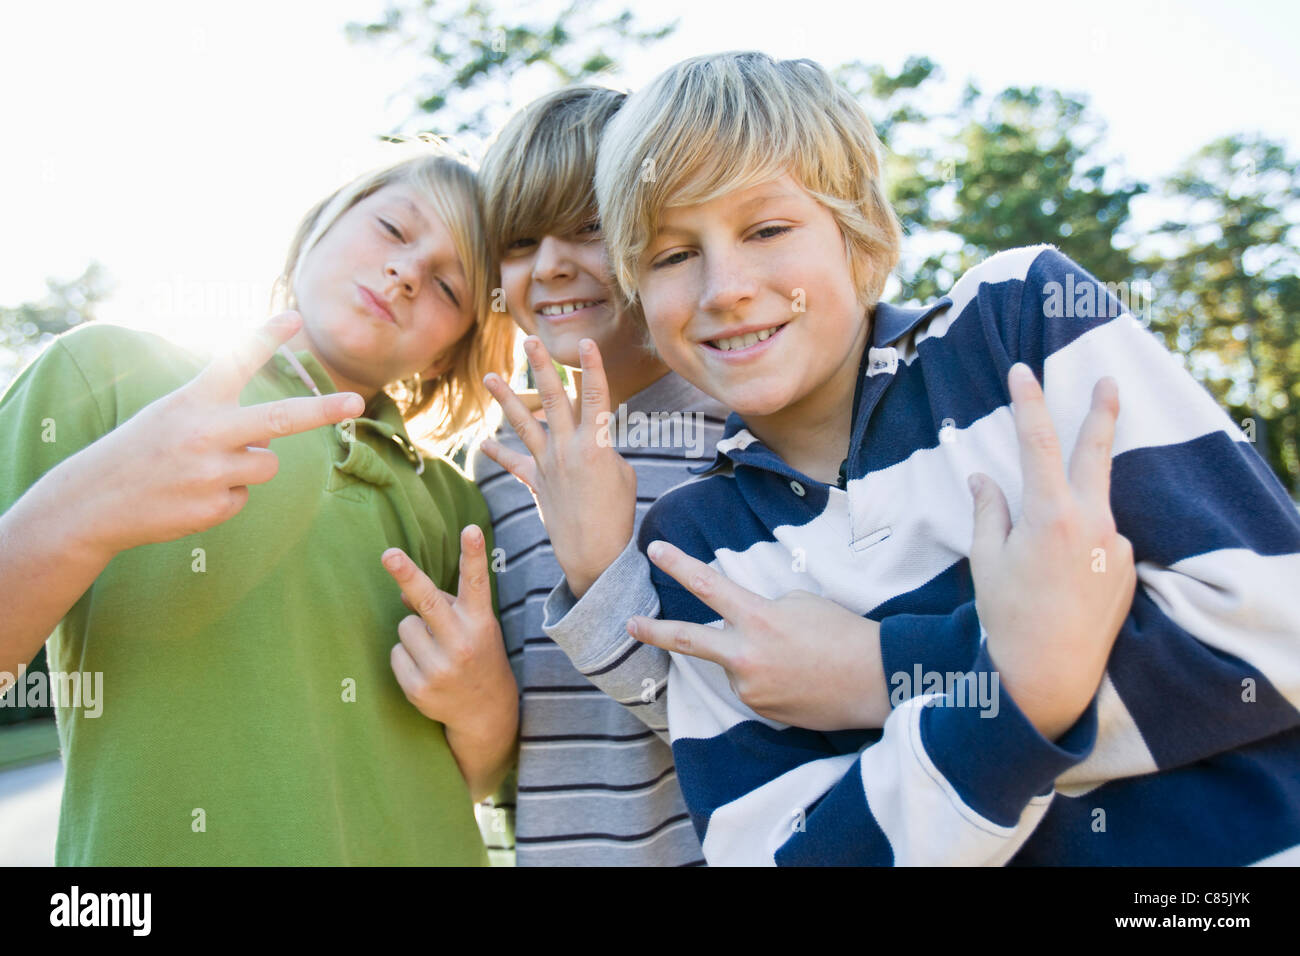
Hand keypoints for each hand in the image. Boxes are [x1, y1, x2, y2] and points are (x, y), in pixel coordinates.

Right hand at [73, 311, 362, 554]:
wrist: (93, 501)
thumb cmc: (142, 449)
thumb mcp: (173, 413)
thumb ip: (221, 413)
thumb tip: (273, 437)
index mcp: (194, 400)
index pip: (236, 360)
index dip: (267, 337)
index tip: (295, 315)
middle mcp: (205, 431)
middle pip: (279, 419)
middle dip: (322, 411)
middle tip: (356, 403)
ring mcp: (211, 471)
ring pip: (268, 464)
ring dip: (249, 466)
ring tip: (203, 468)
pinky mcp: (213, 506)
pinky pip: (245, 496)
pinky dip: (226, 495)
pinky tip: (191, 494)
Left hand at [383, 526, 517, 797]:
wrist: (486, 712)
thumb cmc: (478, 656)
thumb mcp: (472, 626)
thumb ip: (443, 604)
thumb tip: (401, 590)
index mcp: (480, 622)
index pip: (477, 582)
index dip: (473, 554)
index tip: (471, 529)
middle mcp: (462, 643)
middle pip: (428, 601)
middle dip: (407, 575)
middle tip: (388, 554)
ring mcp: (440, 668)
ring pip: (404, 627)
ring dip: (413, 634)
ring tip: (435, 652)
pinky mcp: (420, 689)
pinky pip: (396, 654)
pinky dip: (406, 658)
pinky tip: (426, 670)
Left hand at [480, 335, 636, 598]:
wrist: (594, 553)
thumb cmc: (616, 514)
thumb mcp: (622, 475)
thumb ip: (603, 449)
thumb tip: (590, 440)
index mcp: (596, 445)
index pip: (596, 396)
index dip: (592, 366)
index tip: (585, 341)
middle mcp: (567, 449)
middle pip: (552, 399)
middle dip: (541, 368)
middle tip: (530, 341)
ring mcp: (547, 464)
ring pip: (523, 424)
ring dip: (506, 398)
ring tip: (490, 376)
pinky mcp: (535, 482)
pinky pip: (514, 465)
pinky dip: (499, 454)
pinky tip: (483, 443)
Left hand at [626, 541, 889, 730]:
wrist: (876, 682)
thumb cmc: (844, 634)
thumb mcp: (800, 602)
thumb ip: (762, 609)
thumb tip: (744, 625)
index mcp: (757, 619)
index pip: (707, 585)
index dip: (678, 565)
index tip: (654, 550)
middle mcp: (745, 656)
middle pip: (687, 639)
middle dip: (654, 630)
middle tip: (629, 623)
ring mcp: (750, 687)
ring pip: (735, 664)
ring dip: (753, 657)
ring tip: (798, 658)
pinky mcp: (760, 711)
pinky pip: (753, 687)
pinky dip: (769, 678)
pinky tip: (799, 678)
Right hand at [970, 363, 1135, 740]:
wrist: (1048, 673)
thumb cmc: (1007, 616)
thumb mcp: (985, 560)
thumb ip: (989, 511)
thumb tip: (984, 478)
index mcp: (1050, 515)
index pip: (1037, 443)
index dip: (1028, 403)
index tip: (1022, 372)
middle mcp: (1092, 523)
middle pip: (1097, 453)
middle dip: (1102, 412)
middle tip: (1109, 380)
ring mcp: (1115, 545)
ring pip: (1091, 509)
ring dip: (1069, 517)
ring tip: (1043, 567)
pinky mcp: (1126, 568)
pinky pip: (1100, 542)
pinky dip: (1079, 549)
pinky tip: (1060, 586)